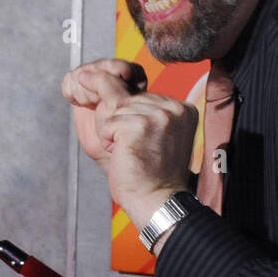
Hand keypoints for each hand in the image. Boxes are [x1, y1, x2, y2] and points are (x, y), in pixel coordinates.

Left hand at [63, 60, 197, 226]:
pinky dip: (106, 140)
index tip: (142, 144)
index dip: (127, 120)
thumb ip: (135, 106)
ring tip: (129, 152)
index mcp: (181, 108)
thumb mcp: (149, 132)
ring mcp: (158, 115)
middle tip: (133, 150)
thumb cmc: (148, 173)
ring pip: (112, 108)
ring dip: (110, 132)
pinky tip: (123, 154)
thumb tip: (96, 75)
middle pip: (123, 99)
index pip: (138, 95)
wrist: (156, 202)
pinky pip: (106, 122)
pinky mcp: (139, 125)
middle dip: (116, 124)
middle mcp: (174, 108)